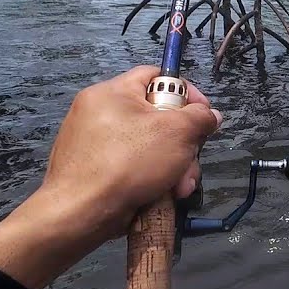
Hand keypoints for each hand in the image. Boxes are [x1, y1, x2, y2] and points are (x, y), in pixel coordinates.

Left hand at [0, 67, 220, 288]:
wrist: (80, 212)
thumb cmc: (128, 162)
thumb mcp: (177, 133)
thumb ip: (199, 118)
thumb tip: (209, 115)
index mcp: (111, 92)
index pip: (155, 76)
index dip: (186, 92)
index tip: (203, 116)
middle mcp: (98, 113)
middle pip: (156, 118)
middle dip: (182, 144)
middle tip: (191, 164)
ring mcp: (93, 144)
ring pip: (148, 147)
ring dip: (172, 167)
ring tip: (178, 190)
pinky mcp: (92, 171)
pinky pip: (131, 166)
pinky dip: (150, 179)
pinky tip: (159, 196)